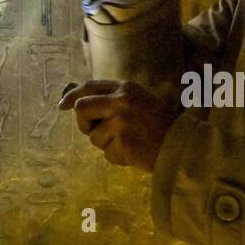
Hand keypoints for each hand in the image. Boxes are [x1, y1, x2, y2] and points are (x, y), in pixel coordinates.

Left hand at [58, 80, 178, 169]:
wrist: (182, 145)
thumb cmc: (160, 125)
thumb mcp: (139, 101)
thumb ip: (114, 100)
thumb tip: (79, 104)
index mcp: (125, 88)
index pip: (89, 86)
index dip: (72, 96)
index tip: (62, 105)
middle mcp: (121, 100)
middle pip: (81, 108)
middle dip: (83, 124)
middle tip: (94, 132)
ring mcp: (121, 121)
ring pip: (94, 137)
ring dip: (107, 145)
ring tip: (129, 143)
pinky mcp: (123, 142)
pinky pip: (107, 154)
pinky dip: (118, 158)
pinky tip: (134, 153)